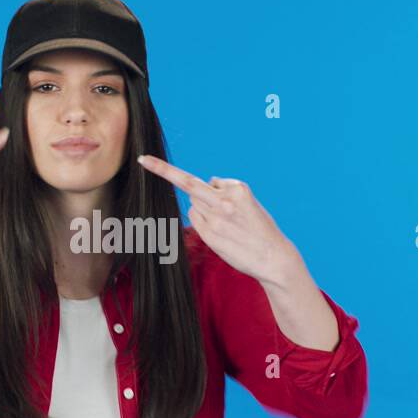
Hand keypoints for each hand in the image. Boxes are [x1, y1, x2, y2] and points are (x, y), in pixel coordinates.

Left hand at [136, 154, 300, 285]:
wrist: (274, 258)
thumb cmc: (261, 229)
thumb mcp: (250, 202)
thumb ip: (225, 192)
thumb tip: (206, 186)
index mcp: (238, 189)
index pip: (202, 179)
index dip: (166, 170)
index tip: (145, 160)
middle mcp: (224, 201)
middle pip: (190, 186)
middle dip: (169, 175)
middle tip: (143, 160)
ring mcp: (215, 219)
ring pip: (194, 205)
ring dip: (203, 208)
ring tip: (227, 222)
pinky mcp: (210, 235)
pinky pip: (196, 220)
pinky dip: (203, 221)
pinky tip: (222, 231)